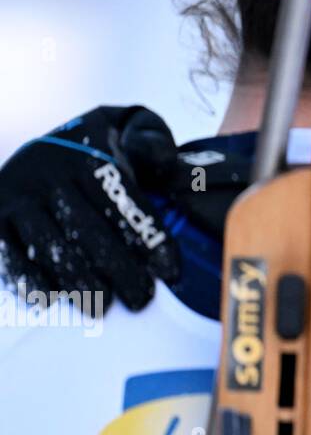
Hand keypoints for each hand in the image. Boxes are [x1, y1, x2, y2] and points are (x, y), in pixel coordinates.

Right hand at [0, 106, 179, 310]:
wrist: (46, 143)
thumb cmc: (100, 145)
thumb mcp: (128, 128)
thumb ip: (153, 141)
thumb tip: (166, 160)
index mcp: (87, 155)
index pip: (122, 201)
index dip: (149, 238)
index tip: (169, 272)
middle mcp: (48, 174)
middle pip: (88, 229)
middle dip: (119, 268)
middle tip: (141, 298)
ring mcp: (18, 196)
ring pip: (50, 244)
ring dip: (78, 280)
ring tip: (103, 306)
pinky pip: (8, 252)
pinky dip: (27, 278)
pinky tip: (48, 300)